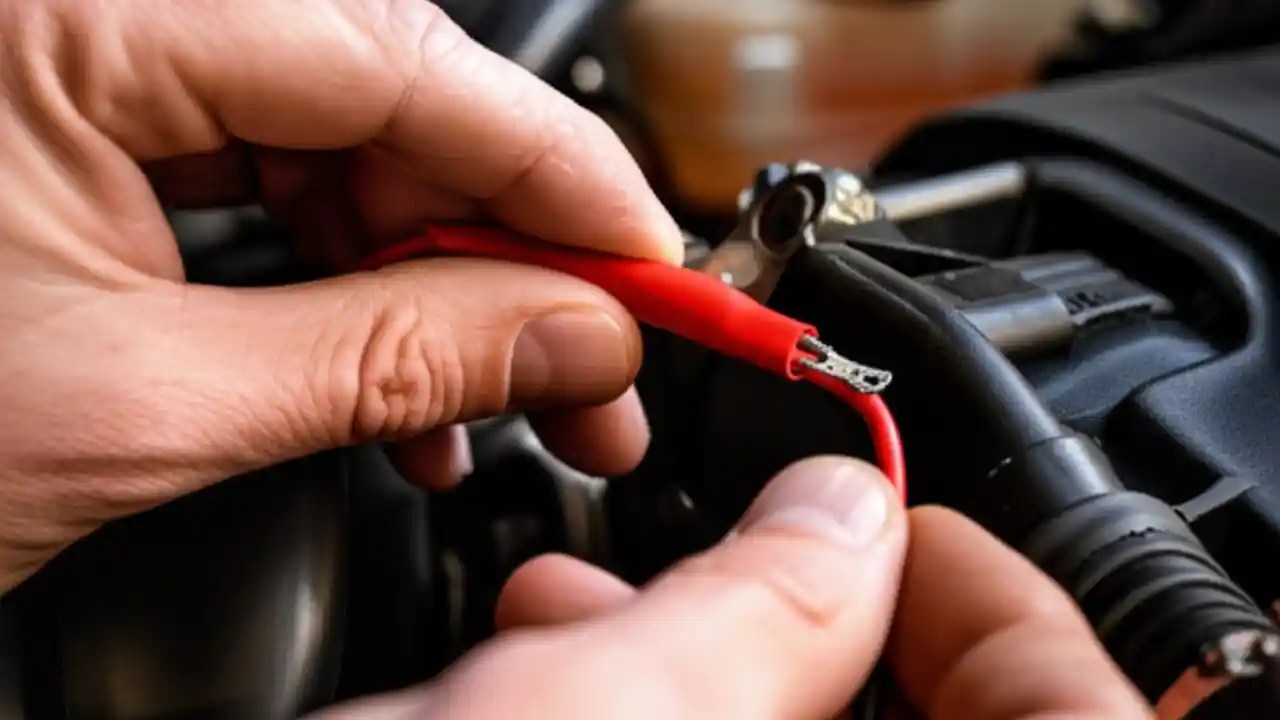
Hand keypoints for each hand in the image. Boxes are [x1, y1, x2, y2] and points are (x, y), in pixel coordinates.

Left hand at [0, 0, 682, 592]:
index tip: (653, 267)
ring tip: (493, 405)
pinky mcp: (81, 117)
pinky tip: (392, 382)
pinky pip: (265, 178)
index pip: (406, 63)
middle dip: (508, 250)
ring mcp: (81, 55)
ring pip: (340, 144)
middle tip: (591, 362)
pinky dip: (346, 284)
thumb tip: (573, 336)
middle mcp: (82, 5)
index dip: (562, 177)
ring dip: (434, 284)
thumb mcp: (151, 404)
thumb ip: (397, 356)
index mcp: (69, 12)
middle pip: (387, 99)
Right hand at [310, 457, 1154, 718]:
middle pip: (888, 696)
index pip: (1063, 713)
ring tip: (571, 602)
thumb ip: (772, 608)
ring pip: (760, 708)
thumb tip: (845, 505)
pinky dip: (615, 682)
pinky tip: (526, 653)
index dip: (996, 602)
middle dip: (794, 610)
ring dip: (676, 640)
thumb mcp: (613, 718)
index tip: (896, 516)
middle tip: (721, 545)